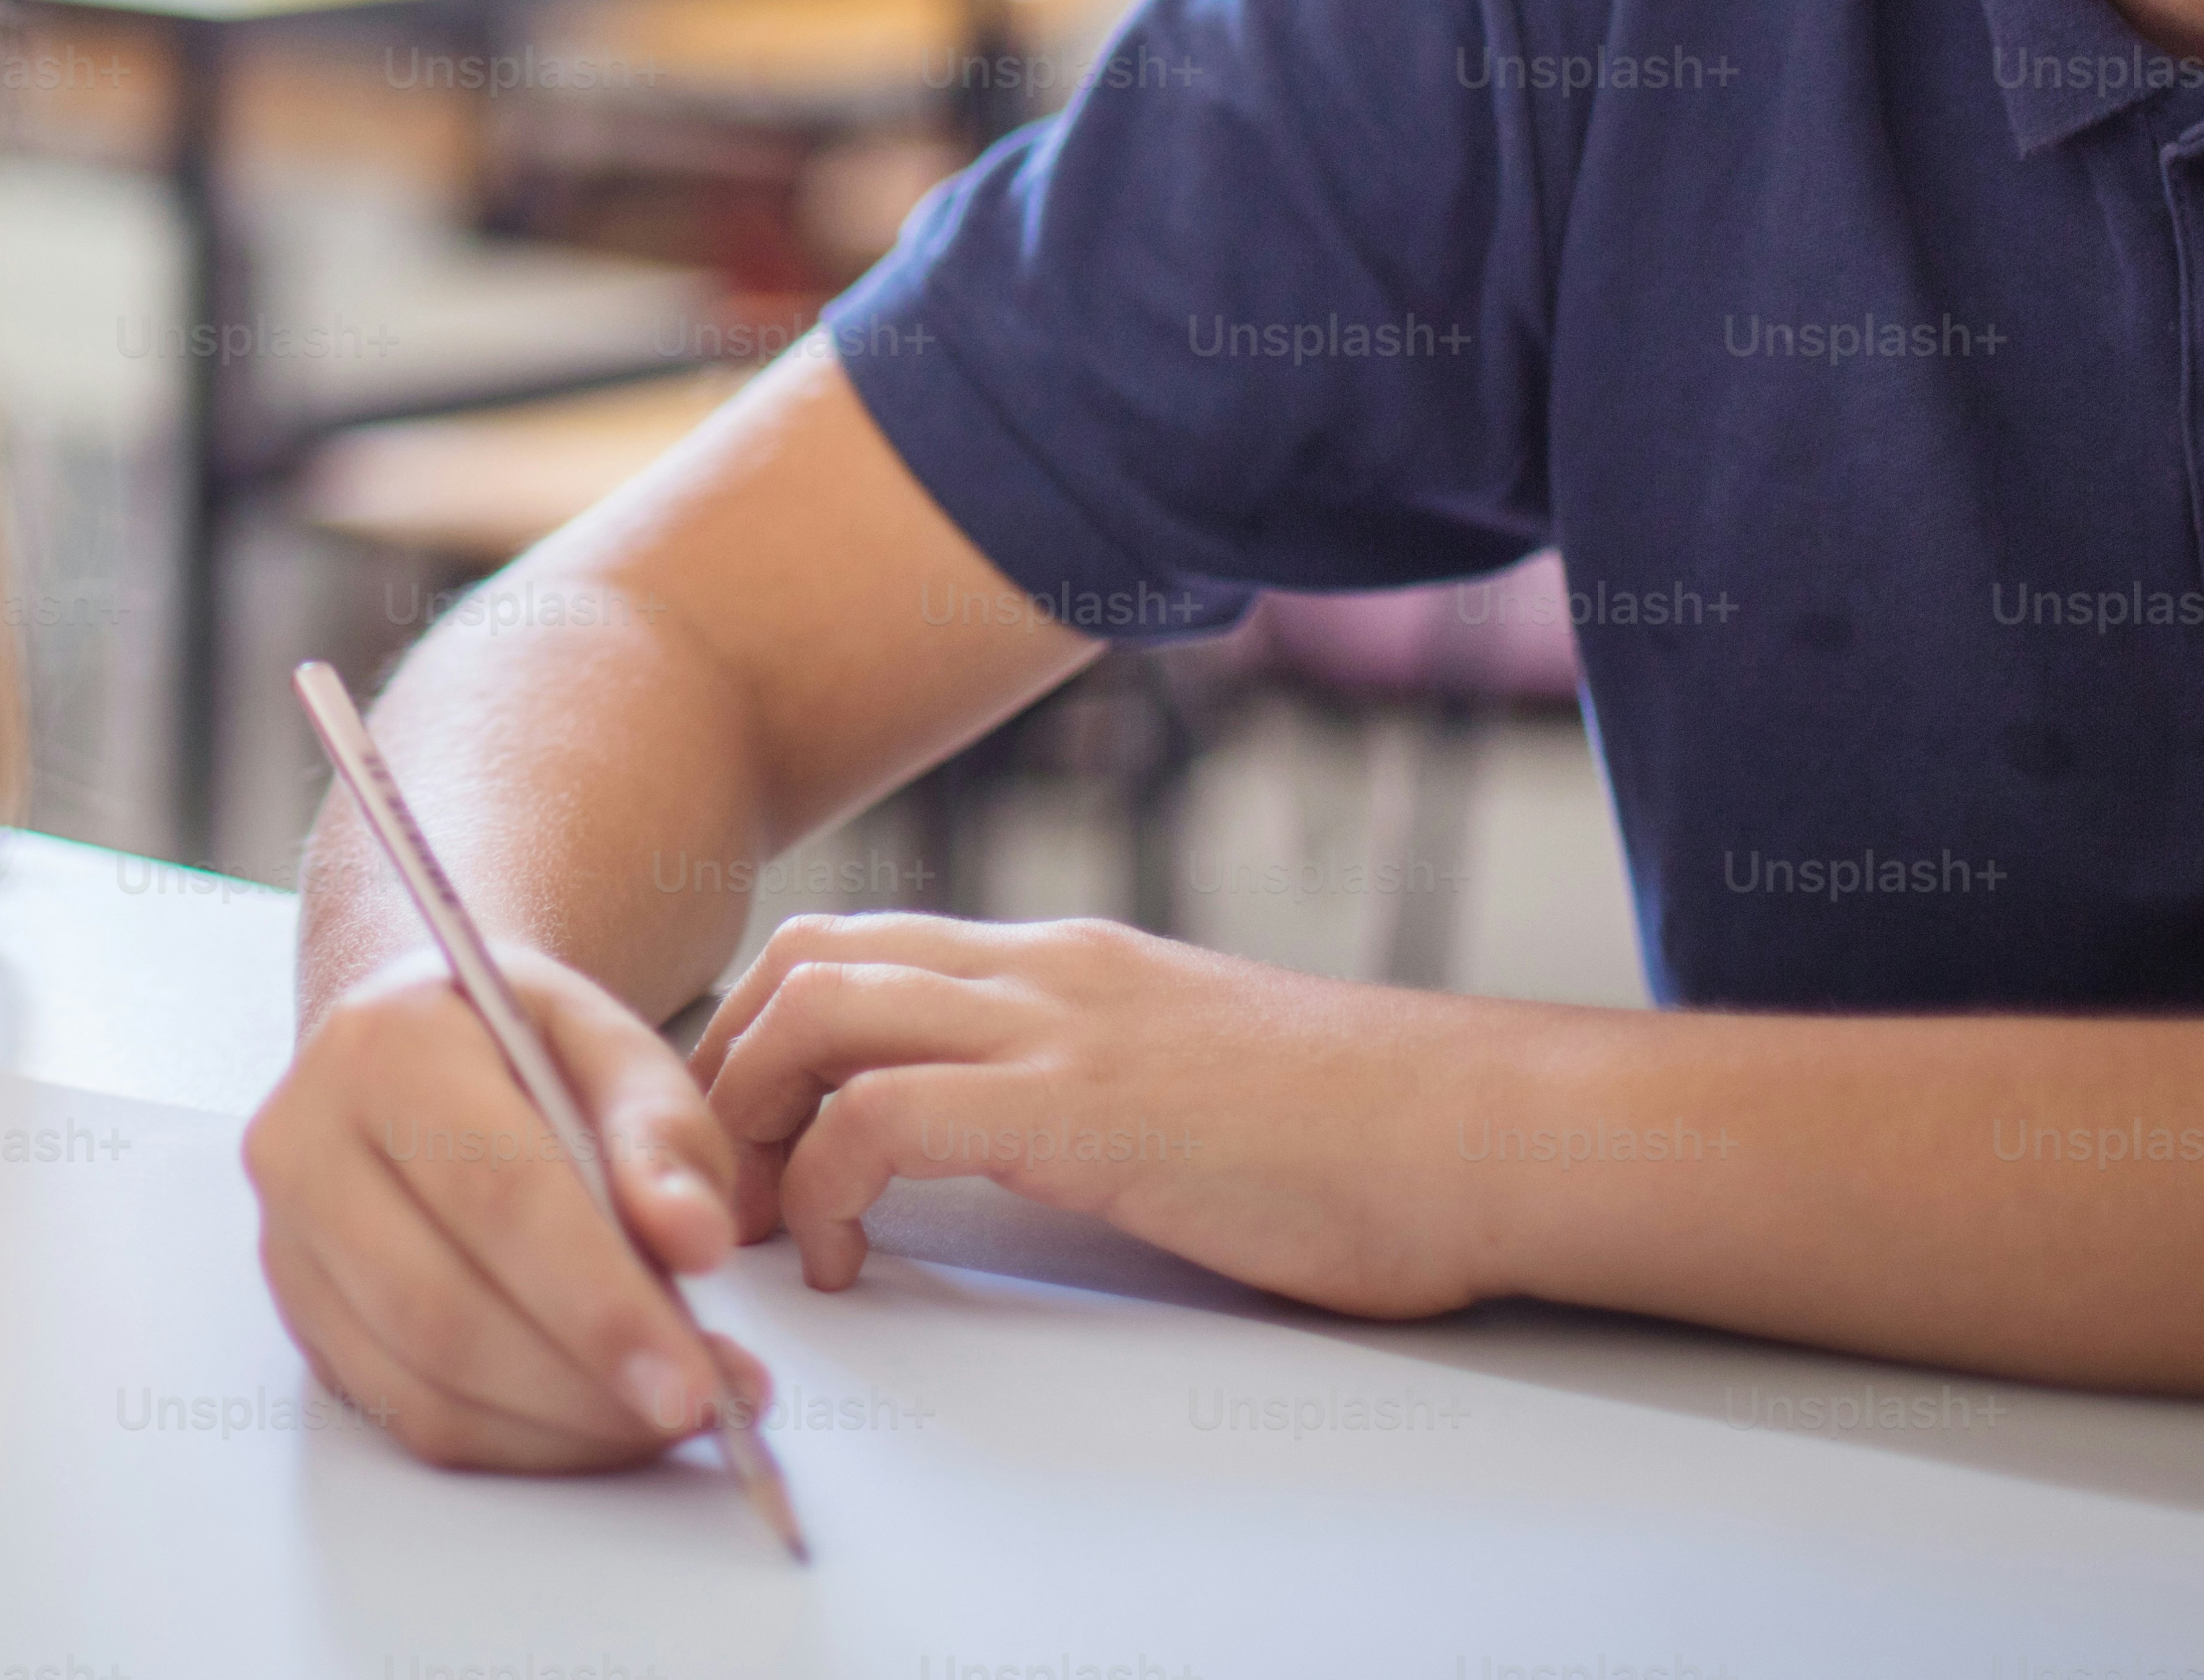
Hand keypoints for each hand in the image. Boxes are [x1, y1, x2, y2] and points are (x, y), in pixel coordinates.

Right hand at [240, 943, 773, 1472]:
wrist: (425, 1049)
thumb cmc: (526, 1047)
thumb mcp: (613, 1048)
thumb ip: (662, 1134)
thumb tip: (694, 1241)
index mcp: (383, 1044)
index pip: (495, 1192)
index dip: (598, 1301)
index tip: (694, 1378)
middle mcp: (303, 1143)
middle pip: (443, 1308)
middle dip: (585, 1384)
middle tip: (700, 1407)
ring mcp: (288, 1242)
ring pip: (422, 1384)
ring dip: (559, 1427)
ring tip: (663, 1414)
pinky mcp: (301, 1318)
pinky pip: (407, 1417)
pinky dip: (517, 1442)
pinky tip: (595, 1421)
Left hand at [691, 911, 1499, 1317]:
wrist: (1487, 1132)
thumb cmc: (1369, 1135)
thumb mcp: (1191, 1080)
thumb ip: (1097, 1083)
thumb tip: (1019, 1144)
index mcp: (1067, 963)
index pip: (859, 944)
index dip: (767, 1025)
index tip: (745, 1127)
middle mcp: (1043, 970)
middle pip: (805, 960)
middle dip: (726, 1064)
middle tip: (716, 1178)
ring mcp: (1058, 1028)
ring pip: (815, 1012)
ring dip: (747, 1115)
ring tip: (755, 1219)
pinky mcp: (1077, 1108)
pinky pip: (881, 1117)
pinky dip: (825, 1185)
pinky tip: (841, 1260)